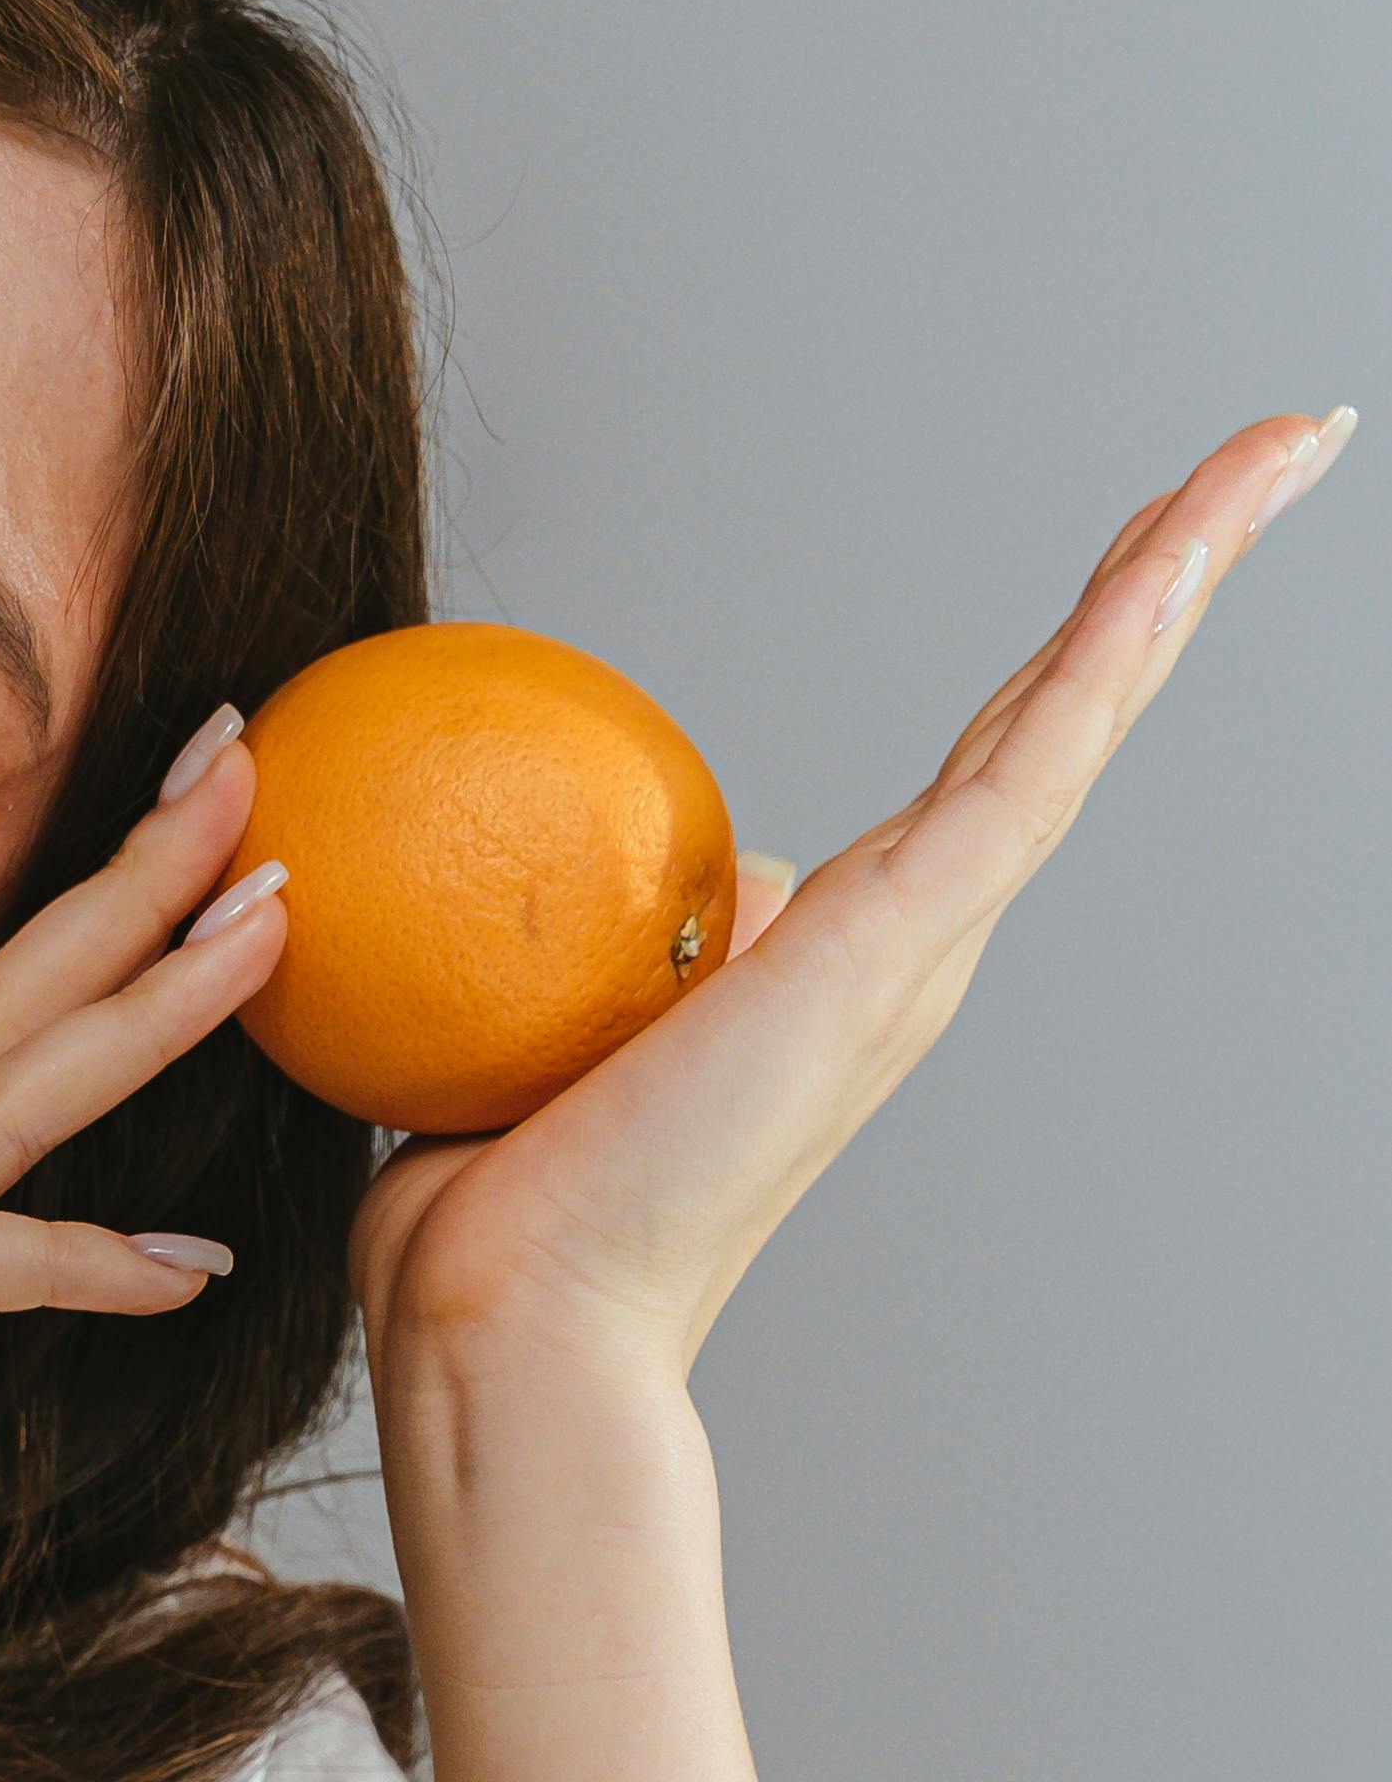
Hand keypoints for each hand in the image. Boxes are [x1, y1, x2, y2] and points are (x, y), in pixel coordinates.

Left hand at [350, 408, 1348, 1398]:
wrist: (516, 1326)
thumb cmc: (505, 1218)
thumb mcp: (563, 1036)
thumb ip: (629, 963)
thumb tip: (688, 903)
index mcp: (840, 967)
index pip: (968, 775)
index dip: (1052, 664)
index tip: (1129, 560)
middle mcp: (906, 951)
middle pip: (1055, 725)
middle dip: (1164, 585)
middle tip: (1269, 463)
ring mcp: (917, 944)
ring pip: (1075, 717)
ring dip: (1180, 572)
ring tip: (1277, 455)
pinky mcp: (902, 937)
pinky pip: (1032, 756)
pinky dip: (1117, 637)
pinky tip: (1187, 536)